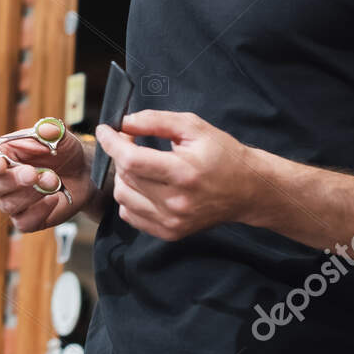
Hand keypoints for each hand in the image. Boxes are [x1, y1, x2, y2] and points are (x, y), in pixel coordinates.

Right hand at [0, 119, 92, 232]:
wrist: (82, 172)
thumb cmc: (63, 152)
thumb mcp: (61, 136)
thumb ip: (52, 130)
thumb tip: (44, 129)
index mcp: (3, 155)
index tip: (1, 164)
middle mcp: (3, 180)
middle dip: (15, 180)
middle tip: (35, 173)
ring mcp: (14, 201)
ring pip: (8, 204)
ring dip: (31, 194)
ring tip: (54, 181)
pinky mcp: (27, 218)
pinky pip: (23, 222)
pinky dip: (39, 211)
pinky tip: (53, 199)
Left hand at [94, 109, 258, 240]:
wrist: (249, 190)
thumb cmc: (223, 154)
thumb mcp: (194, 127)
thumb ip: (156, 121)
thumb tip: (123, 122)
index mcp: (183, 172)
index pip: (131, 160)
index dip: (112, 142)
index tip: (105, 130)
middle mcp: (176, 202)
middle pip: (125, 177)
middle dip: (121, 154)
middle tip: (131, 142)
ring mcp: (172, 221)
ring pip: (122, 198)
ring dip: (124, 177)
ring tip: (140, 165)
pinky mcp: (170, 233)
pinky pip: (130, 215)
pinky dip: (130, 197)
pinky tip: (145, 185)